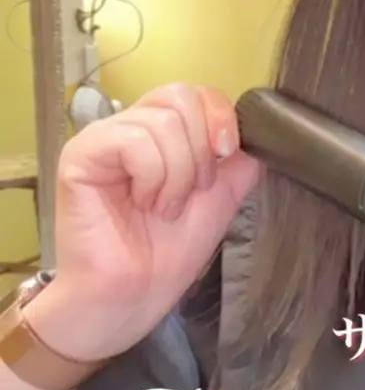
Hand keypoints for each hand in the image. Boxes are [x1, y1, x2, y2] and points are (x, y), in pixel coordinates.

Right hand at [29, 83, 261, 362]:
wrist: (134, 298)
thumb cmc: (167, 254)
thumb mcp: (219, 199)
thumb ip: (238, 163)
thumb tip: (258, 133)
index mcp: (158, 134)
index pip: (194, 92)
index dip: (219, 116)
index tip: (227, 153)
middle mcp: (127, 128)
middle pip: (180, 97)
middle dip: (200, 152)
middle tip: (190, 194)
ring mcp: (101, 139)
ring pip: (161, 123)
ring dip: (177, 174)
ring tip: (163, 208)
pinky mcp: (80, 156)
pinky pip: (133, 140)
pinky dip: (152, 176)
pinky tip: (144, 203)